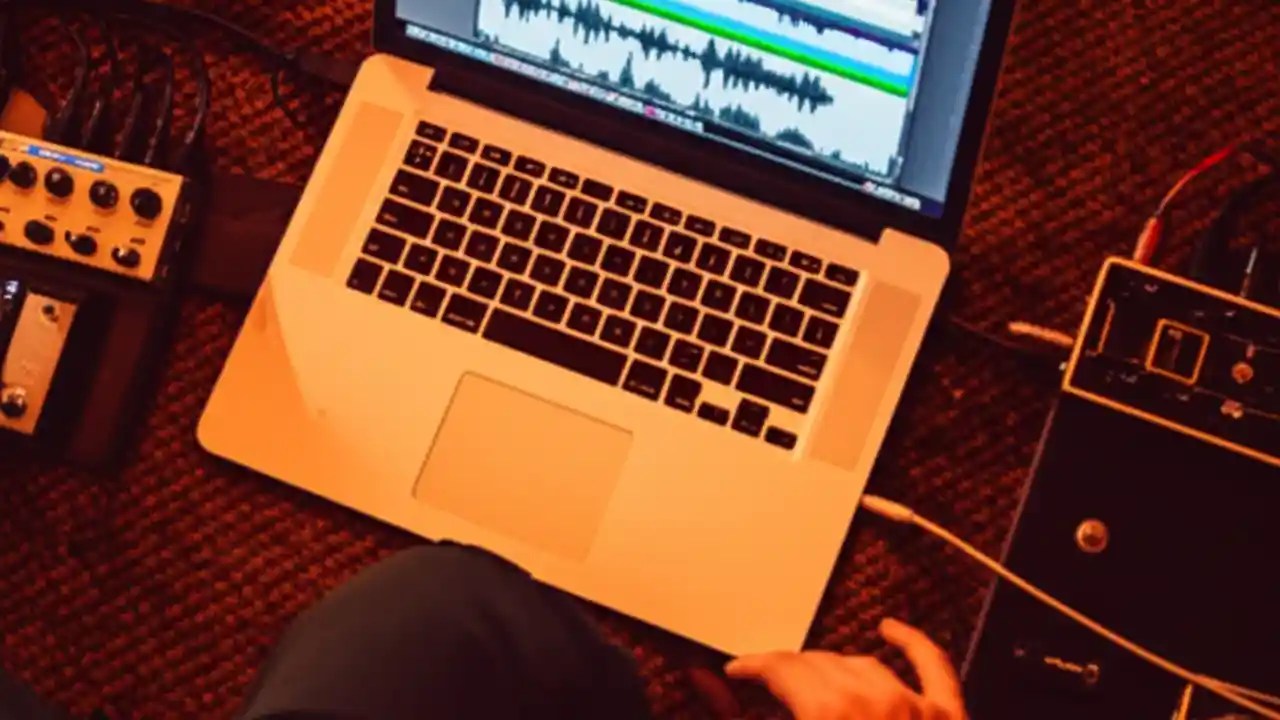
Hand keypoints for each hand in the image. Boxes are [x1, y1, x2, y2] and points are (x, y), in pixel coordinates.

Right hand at [725, 618, 964, 719]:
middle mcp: (875, 702)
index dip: (753, 667)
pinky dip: (911, 643)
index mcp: (830, 714)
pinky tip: (891, 630)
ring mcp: (916, 709)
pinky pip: (932, 666)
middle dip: (788, 672)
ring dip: (833, 667)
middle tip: (768, 685)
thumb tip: (707, 687)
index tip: (736, 673)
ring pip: (863, 665)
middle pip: (818, 663)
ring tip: (812, 678)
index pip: (780, 669)